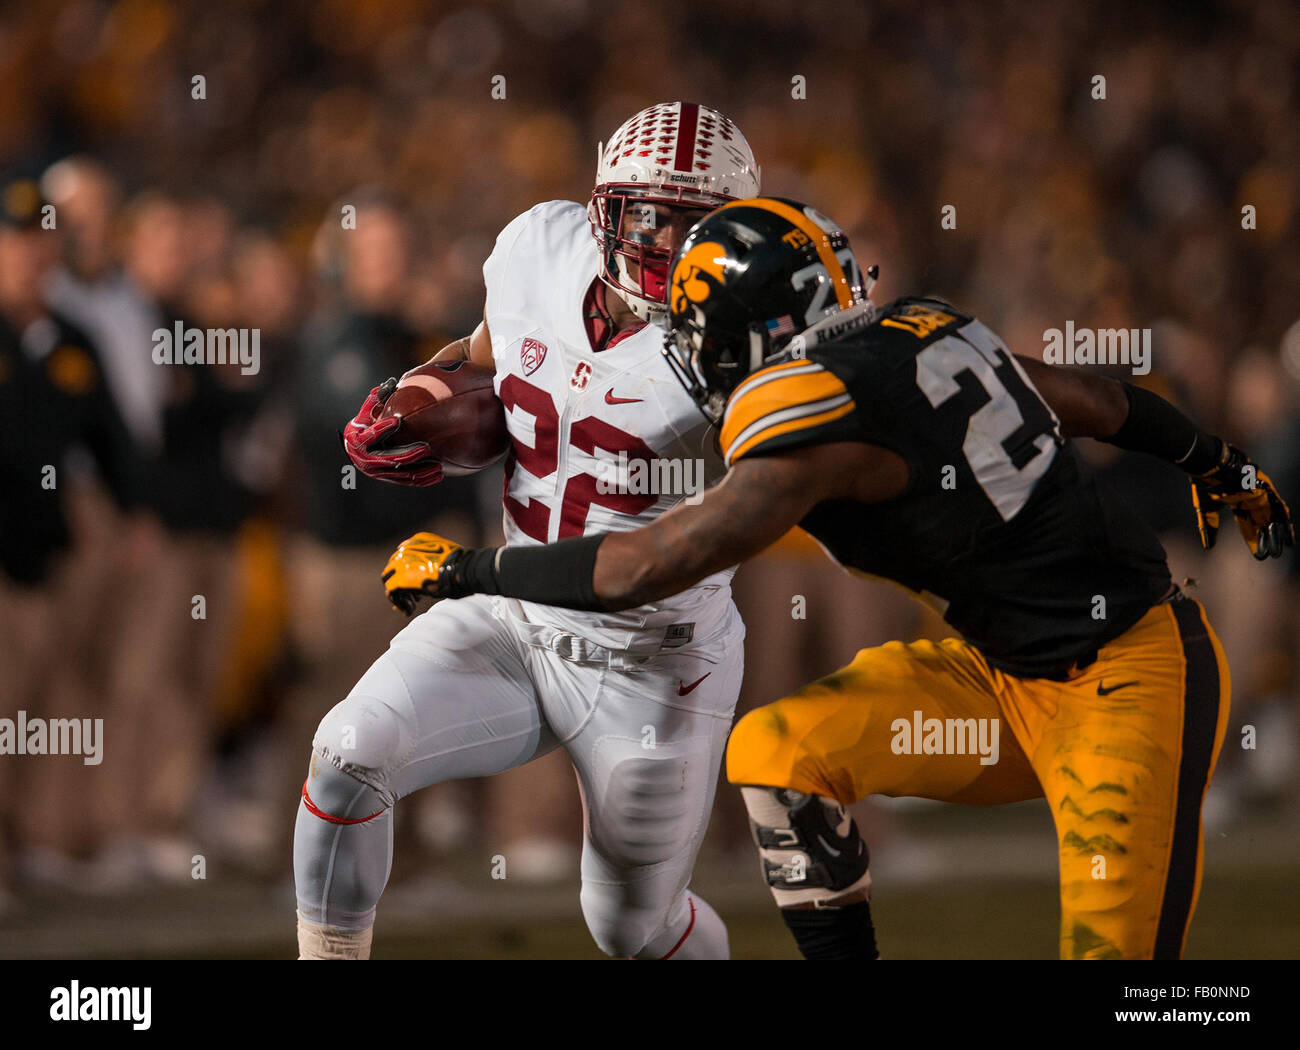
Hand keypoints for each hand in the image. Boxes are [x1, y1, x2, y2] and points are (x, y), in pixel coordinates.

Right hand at [341, 380, 442, 485]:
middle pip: (390, 459)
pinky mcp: (390, 478)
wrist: (355, 450)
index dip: (382, 429)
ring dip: (421, 471)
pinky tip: (438, 475)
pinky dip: (423, 480)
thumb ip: (375, 400)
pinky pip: (408, 481)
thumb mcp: (364, 413)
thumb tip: (389, 383)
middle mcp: (366, 461)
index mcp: (358, 442)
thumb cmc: (363, 426)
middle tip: (426, 448)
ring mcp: (379, 472)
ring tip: (438, 466)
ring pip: (402, 474)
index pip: (370, 436)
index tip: (396, 420)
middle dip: (409, 454)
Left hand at [381, 531, 466, 614]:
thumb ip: (432, 560)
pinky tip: (410, 610)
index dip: (409, 573)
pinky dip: (399, 602)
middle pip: (394, 568)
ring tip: (411, 606)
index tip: (419, 584)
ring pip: (389, 580)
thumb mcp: (446, 556)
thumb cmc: (461, 566)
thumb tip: (425, 575)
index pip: (404, 557)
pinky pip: (391, 592)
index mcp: (417, 540)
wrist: (461, 569)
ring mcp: (400, 563)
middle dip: (402, 584)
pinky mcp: (399, 579)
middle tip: (415, 598)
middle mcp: (405, 549)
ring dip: (400, 594)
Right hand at [1191, 444, 1293, 559]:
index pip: (1246, 524)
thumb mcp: (1205, 510)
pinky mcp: (1265, 489)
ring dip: (1279, 531)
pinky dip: (1282, 516)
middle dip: (1268, 537)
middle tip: (1275, 552)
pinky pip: (1277, 505)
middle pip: (1262, 522)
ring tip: (1287, 545)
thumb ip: (1208, 527)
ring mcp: (1258, 494)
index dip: (1252, 539)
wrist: (1211, 466)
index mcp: (1235, 502)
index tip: (1258, 553)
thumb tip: (1208, 546)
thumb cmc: (1206, 484)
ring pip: (1272, 516)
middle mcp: (1249, 500)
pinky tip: (1287, 527)